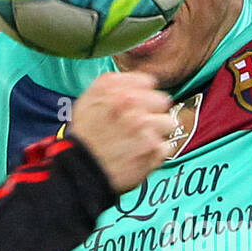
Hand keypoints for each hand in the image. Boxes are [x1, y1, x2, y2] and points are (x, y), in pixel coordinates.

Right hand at [70, 71, 174, 193]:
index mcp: (118, 90)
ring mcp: (147, 128)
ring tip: (142, 140)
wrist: (82, 171)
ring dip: (158, 131)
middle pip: (163, 101)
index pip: (148, 82)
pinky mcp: (154, 150)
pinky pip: (167, 146)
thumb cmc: (84, 137)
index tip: (137, 104)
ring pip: (169, 123)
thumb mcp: (87, 100)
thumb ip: (111, 84)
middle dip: (153, 111)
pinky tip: (141, 154)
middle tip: (140, 124)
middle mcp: (134, 105)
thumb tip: (134, 79)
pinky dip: (156, 152)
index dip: (143, 94)